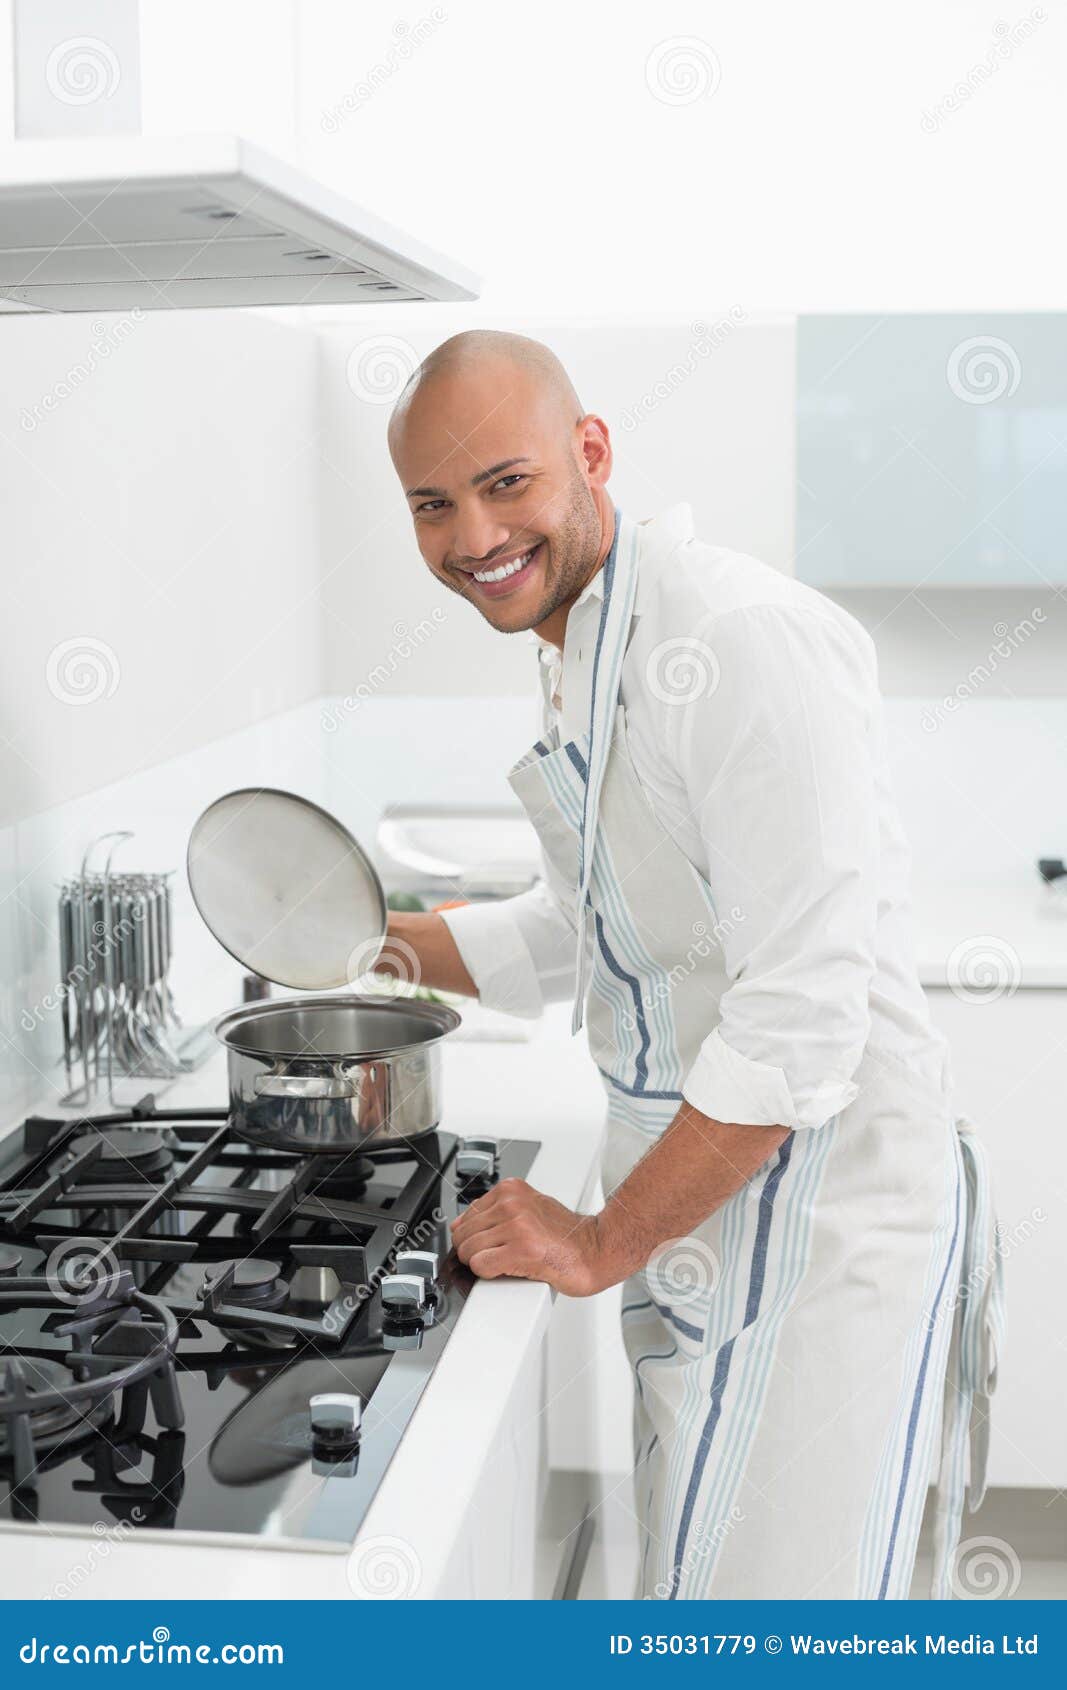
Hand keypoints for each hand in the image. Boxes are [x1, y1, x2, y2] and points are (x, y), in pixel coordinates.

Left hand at [450, 1178, 608, 1296]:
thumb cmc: (567, 1235)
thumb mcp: (529, 1209)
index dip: (474, 1237)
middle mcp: (512, 1203)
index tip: (492, 1244)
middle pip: (463, 1235)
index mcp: (511, 1190)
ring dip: (483, 1264)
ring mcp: (516, 1226)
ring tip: (508, 1262)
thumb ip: (496, 1212)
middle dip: (475, 1252)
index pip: (467, 1216)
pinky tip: (510, 1269)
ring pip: (468, 1251)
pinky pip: (481, 1266)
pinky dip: (490, 1274)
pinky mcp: (520, 1251)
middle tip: (499, 1256)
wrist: (597, 1250)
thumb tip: (459, 1225)